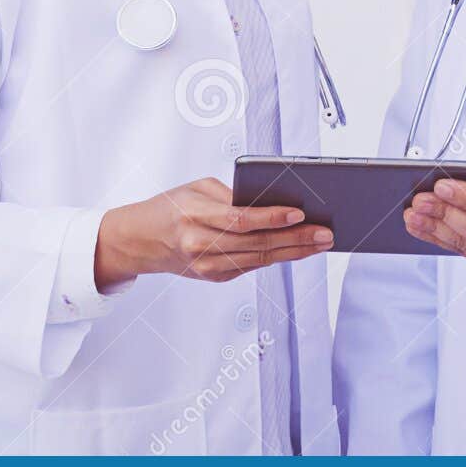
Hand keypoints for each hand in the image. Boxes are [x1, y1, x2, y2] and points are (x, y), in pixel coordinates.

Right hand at [94, 177, 331, 286]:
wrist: (140, 241)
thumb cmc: (171, 207)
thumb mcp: (195, 189)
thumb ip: (231, 195)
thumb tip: (271, 203)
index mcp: (193, 216)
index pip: (239, 219)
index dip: (271, 218)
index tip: (299, 213)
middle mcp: (200, 245)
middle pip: (256, 244)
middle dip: (295, 238)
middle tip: (325, 232)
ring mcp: (207, 266)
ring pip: (259, 259)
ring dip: (294, 252)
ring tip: (320, 242)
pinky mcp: (214, 277)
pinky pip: (251, 266)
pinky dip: (277, 257)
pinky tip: (298, 249)